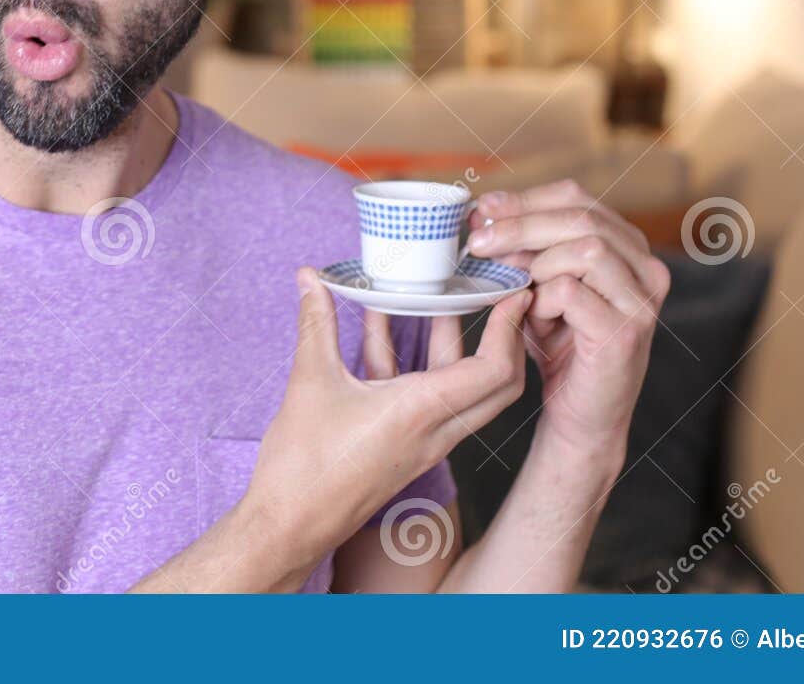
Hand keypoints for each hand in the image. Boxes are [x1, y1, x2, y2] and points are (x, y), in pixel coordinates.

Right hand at [240, 266, 532, 574]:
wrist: (289, 526)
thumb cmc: (304, 466)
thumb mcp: (311, 381)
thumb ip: (316, 323)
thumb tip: (309, 277)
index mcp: (422, 412)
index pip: (494, 371)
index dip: (509, 329)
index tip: (514, 295)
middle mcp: (434, 431)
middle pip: (496, 384)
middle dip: (503, 337)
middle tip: (498, 299)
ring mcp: (422, 442)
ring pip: (460, 388)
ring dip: (453, 345)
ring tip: (437, 298)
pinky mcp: (404, 447)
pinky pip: (428, 399)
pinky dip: (417, 362)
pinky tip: (384, 328)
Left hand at [465, 179, 669, 456]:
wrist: (580, 416)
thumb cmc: (559, 347)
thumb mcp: (538, 286)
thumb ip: (522, 247)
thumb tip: (485, 206)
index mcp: (627, 246)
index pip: (577, 198)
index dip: (526, 199)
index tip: (482, 210)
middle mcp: (646, 267)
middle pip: (580, 217)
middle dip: (520, 224)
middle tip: (478, 242)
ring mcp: (641, 299)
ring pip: (585, 247)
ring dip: (535, 262)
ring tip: (510, 285)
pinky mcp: (626, 331)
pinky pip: (573, 291)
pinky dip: (541, 299)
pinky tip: (533, 316)